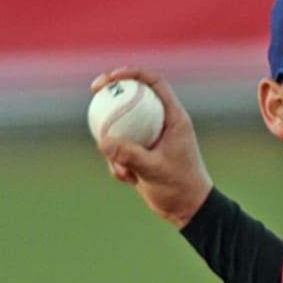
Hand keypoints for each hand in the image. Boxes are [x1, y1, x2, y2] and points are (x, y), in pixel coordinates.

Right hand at [91, 67, 212, 227]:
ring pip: (121, 126)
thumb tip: (102, 140)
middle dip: (112, 92)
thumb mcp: (154, 170)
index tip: (112, 76)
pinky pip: (119, 149)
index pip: (155, 82)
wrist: (187, 210)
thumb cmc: (180, 187)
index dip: (133, 72)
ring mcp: (149, 136)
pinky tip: (130, 180)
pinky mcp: (140, 152)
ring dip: (114, 146)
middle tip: (94, 90)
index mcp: (173, 117)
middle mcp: (161, 122)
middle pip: (133, 96)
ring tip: (125, 170)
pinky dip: (118, 164)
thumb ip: (130, 155)